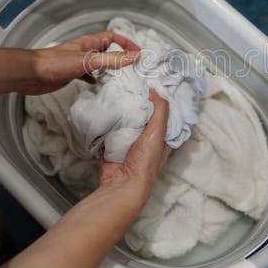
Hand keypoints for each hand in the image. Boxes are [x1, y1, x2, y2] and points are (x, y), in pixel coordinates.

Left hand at [24, 32, 140, 94]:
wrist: (30, 74)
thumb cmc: (55, 64)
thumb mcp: (88, 61)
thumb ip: (111, 59)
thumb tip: (134, 57)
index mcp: (89, 42)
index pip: (113, 37)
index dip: (126, 44)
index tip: (138, 54)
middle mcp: (85, 50)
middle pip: (108, 50)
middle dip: (120, 58)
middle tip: (132, 69)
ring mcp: (78, 62)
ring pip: (99, 63)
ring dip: (109, 69)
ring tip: (120, 79)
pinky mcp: (71, 73)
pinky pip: (89, 74)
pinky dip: (96, 79)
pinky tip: (99, 86)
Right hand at [97, 90, 169, 207]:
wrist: (122, 183)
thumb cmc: (145, 162)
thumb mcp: (158, 133)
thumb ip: (160, 111)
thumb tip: (154, 90)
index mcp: (162, 136)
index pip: (162, 113)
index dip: (157, 99)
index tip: (148, 84)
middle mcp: (146, 138)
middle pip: (142, 114)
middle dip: (135, 102)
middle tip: (128, 85)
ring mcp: (128, 141)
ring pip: (125, 119)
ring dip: (120, 110)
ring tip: (116, 91)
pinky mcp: (112, 144)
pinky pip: (110, 127)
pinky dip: (107, 119)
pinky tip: (105, 107)